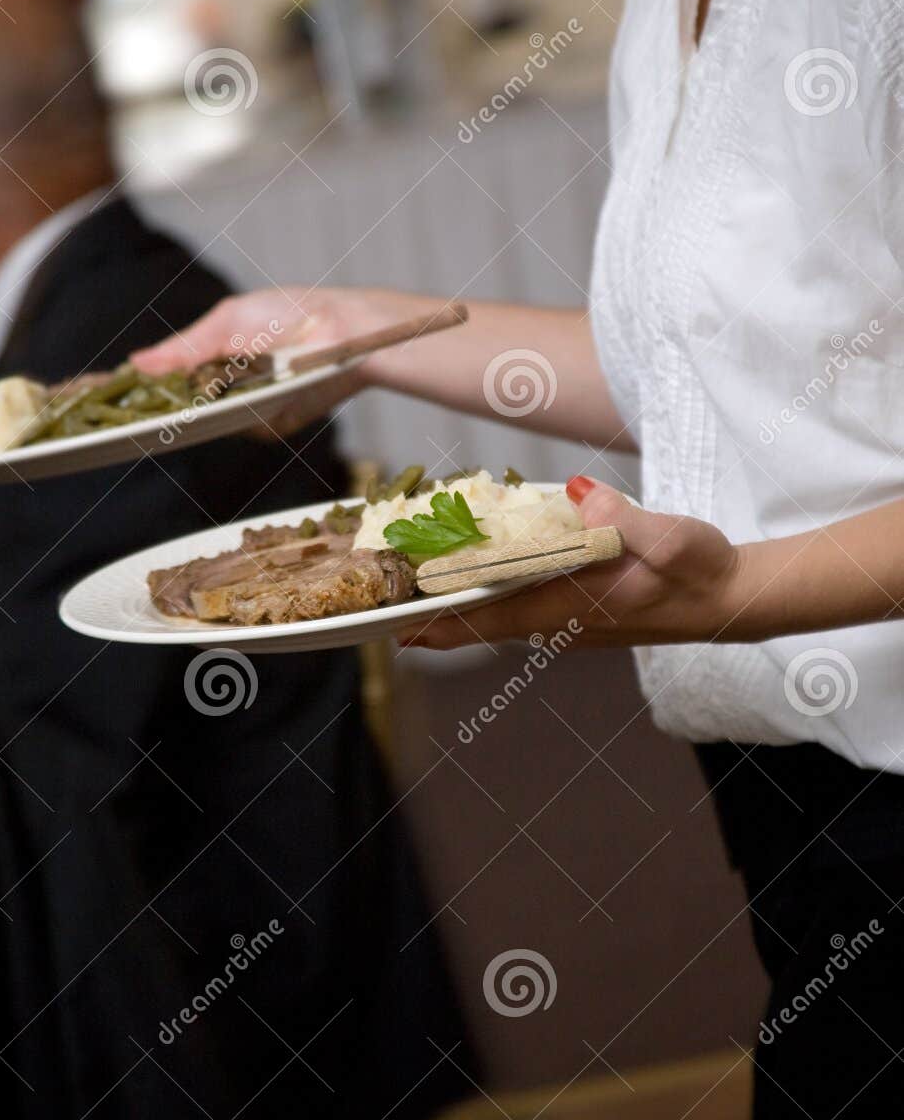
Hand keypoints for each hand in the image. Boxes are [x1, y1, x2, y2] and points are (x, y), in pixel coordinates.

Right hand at [131, 286, 437, 436]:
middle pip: (172, 411)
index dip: (127, 389)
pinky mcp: (269, 426)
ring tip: (149, 416)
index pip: (158, 380)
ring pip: (201, 426)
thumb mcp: (228, 321)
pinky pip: (237, 430)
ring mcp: (243, 411)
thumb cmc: (288, 313)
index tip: (85, 395)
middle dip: (141, 414)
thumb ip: (184, 346)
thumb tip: (135, 364)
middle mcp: (221, 390)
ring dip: (178, 423)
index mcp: (207, 360)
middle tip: (105, 419)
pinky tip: (211, 412)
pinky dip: (225, 422)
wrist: (344, 331)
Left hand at [401, 476, 748, 650]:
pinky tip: (471, 579)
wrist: (736, 599)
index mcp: (576, 603)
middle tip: (382, 604)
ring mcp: (570, 621)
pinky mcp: (580, 613)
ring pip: (498, 616)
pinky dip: (487, 597)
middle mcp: (564, 620)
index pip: (493, 616)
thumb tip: (573, 493)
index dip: (441, 621)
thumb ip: (621, 517)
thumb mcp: (672, 538)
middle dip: (432, 616)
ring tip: (411, 588)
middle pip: (482, 622)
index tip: (395, 626)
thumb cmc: (704, 570)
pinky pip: (519, 608)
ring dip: (456, 607)